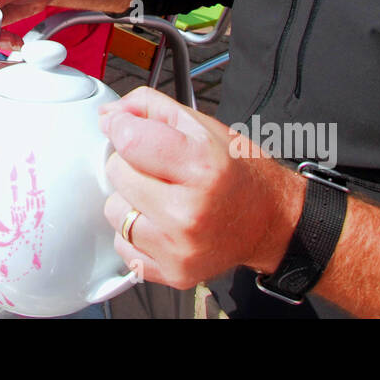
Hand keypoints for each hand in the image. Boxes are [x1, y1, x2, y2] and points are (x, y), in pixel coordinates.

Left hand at [99, 87, 304, 289]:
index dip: (122, 127)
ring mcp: (180, 247)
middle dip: (131, 164)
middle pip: (117, 173)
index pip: (128, 140)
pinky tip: (162, 223)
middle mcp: (189, 212)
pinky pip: (124, 245)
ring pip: (115, 211)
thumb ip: (149, 107)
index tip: (128, 128)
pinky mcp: (174, 272)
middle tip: (161, 169)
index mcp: (201, 167)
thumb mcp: (202, 125)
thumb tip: (108, 115)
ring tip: (162, 197)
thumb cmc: (239, 171)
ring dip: (131, 200)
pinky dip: (136, 233)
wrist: (270, 220)